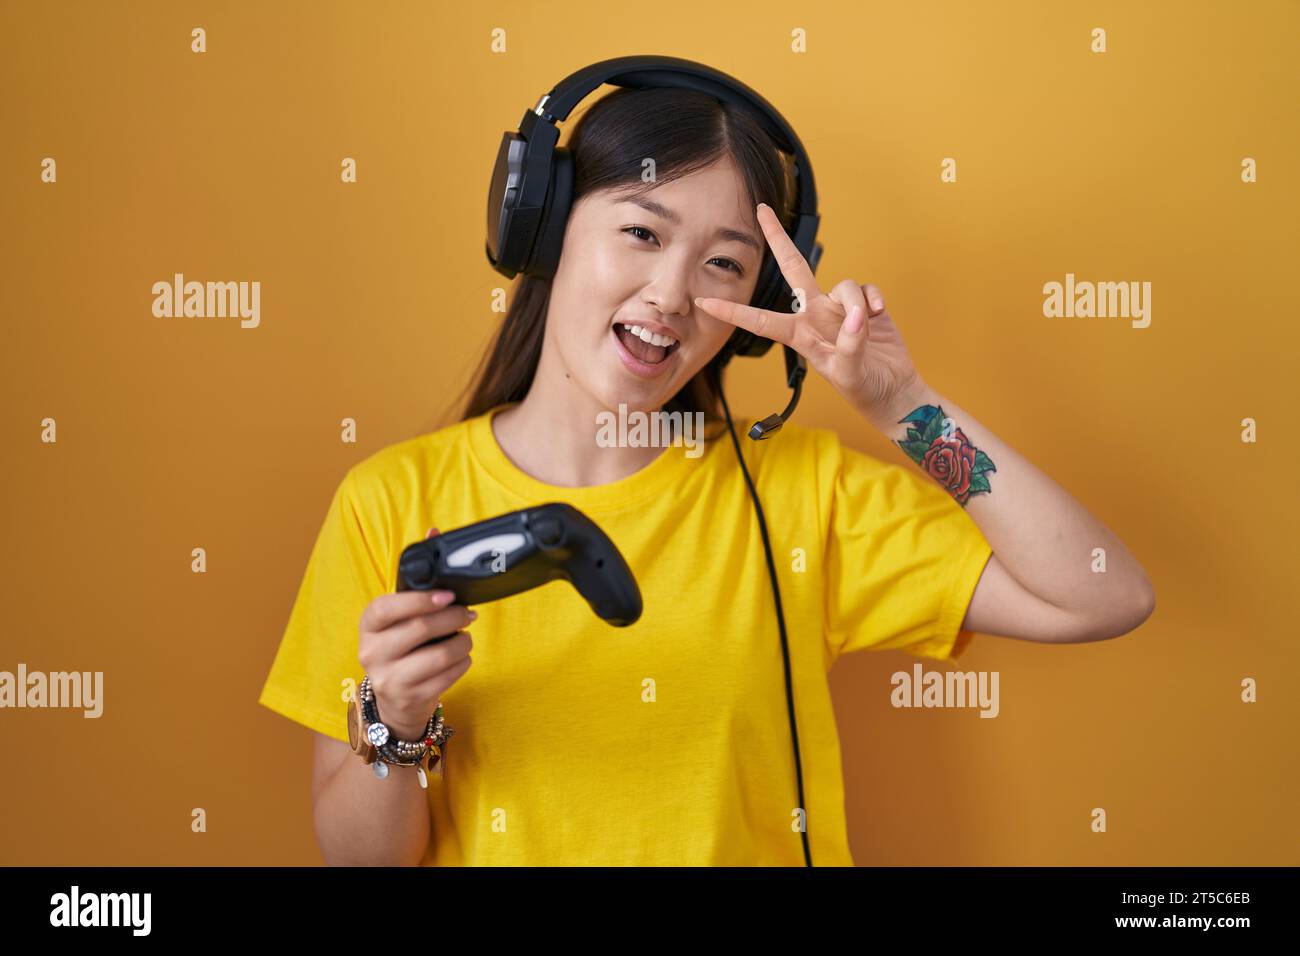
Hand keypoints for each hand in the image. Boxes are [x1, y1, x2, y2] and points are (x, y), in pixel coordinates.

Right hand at [356, 526, 473, 740]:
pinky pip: (449, 675)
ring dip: (462, 642)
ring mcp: (388, 678)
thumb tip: (434, 529)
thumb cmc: (402, 644)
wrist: (394, 698)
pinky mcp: (409, 698)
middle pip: (421, 629)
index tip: (449, 595)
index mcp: (369, 623)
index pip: (388, 607)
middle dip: (454, 618)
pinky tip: (458, 658)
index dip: (420, 600)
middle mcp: (371, 651)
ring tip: (463, 637)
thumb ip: (418, 576)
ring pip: (440, 654)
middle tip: (467, 614)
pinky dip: (462, 663)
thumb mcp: (401, 612)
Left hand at [694, 202, 922, 421]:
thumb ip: (850, 346)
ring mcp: (839, 307)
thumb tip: (855, 317)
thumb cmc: (863, 387)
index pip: (760, 321)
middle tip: (762, 211)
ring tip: (866, 325)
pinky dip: (873, 301)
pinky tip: (878, 315)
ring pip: (843, 285)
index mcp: (800, 335)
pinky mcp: (864, 303)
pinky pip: (867, 288)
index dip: (733, 312)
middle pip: (793, 268)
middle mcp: (815, 315)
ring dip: (856, 303)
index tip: (703, 302)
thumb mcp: (850, 375)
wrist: (892, 389)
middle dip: (778, 238)